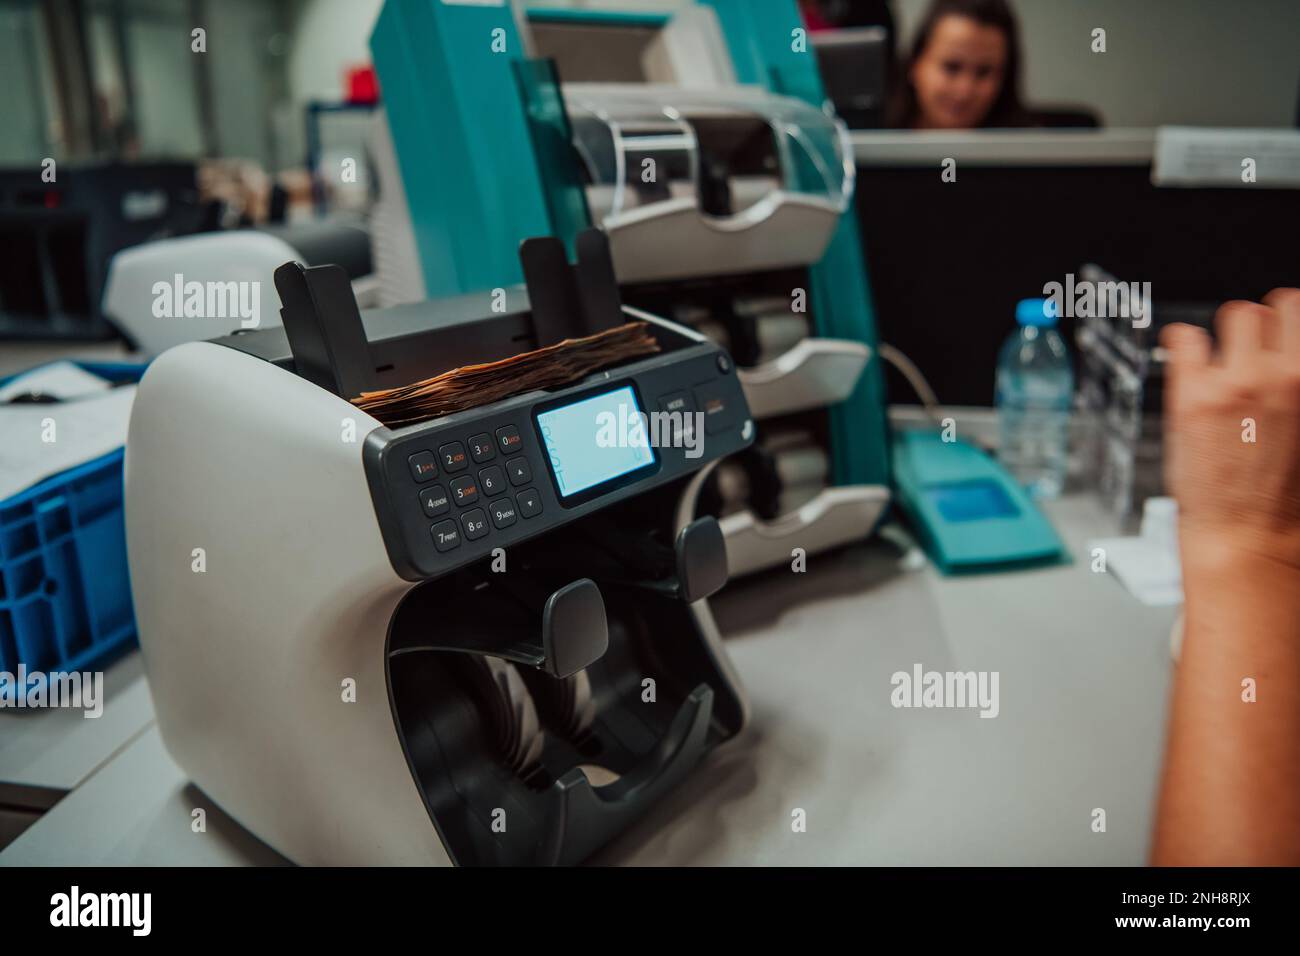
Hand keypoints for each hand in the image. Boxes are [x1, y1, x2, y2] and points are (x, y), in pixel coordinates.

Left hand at [1161, 289, 1299, 570]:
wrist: (1249, 536)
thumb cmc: (1286, 496)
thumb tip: (1290, 366)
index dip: (1289, 325)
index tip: (1281, 339)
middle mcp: (1283, 376)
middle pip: (1270, 306)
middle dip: (1261, 325)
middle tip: (1252, 351)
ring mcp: (1236, 383)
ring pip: (1234, 314)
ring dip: (1227, 334)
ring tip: (1222, 361)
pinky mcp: (1192, 397)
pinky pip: (1184, 338)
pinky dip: (1185, 343)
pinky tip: (1190, 360)